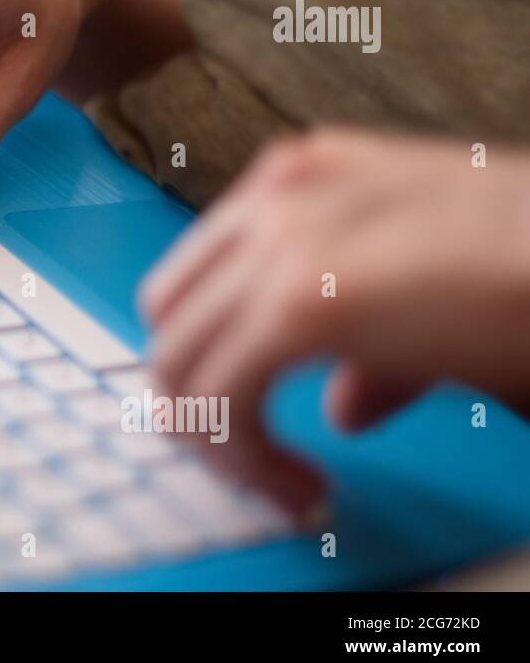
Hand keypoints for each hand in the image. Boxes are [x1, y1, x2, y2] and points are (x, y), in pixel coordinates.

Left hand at [139, 130, 529, 513]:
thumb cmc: (525, 273)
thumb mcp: (429, 299)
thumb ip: (368, 346)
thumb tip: (340, 407)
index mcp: (298, 178)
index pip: (197, 279)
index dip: (209, 358)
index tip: (246, 420)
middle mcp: (275, 195)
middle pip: (169, 318)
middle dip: (197, 400)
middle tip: (251, 458)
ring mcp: (280, 238)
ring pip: (177, 363)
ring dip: (216, 442)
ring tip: (281, 483)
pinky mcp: (299, 299)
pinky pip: (216, 397)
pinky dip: (241, 458)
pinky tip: (300, 485)